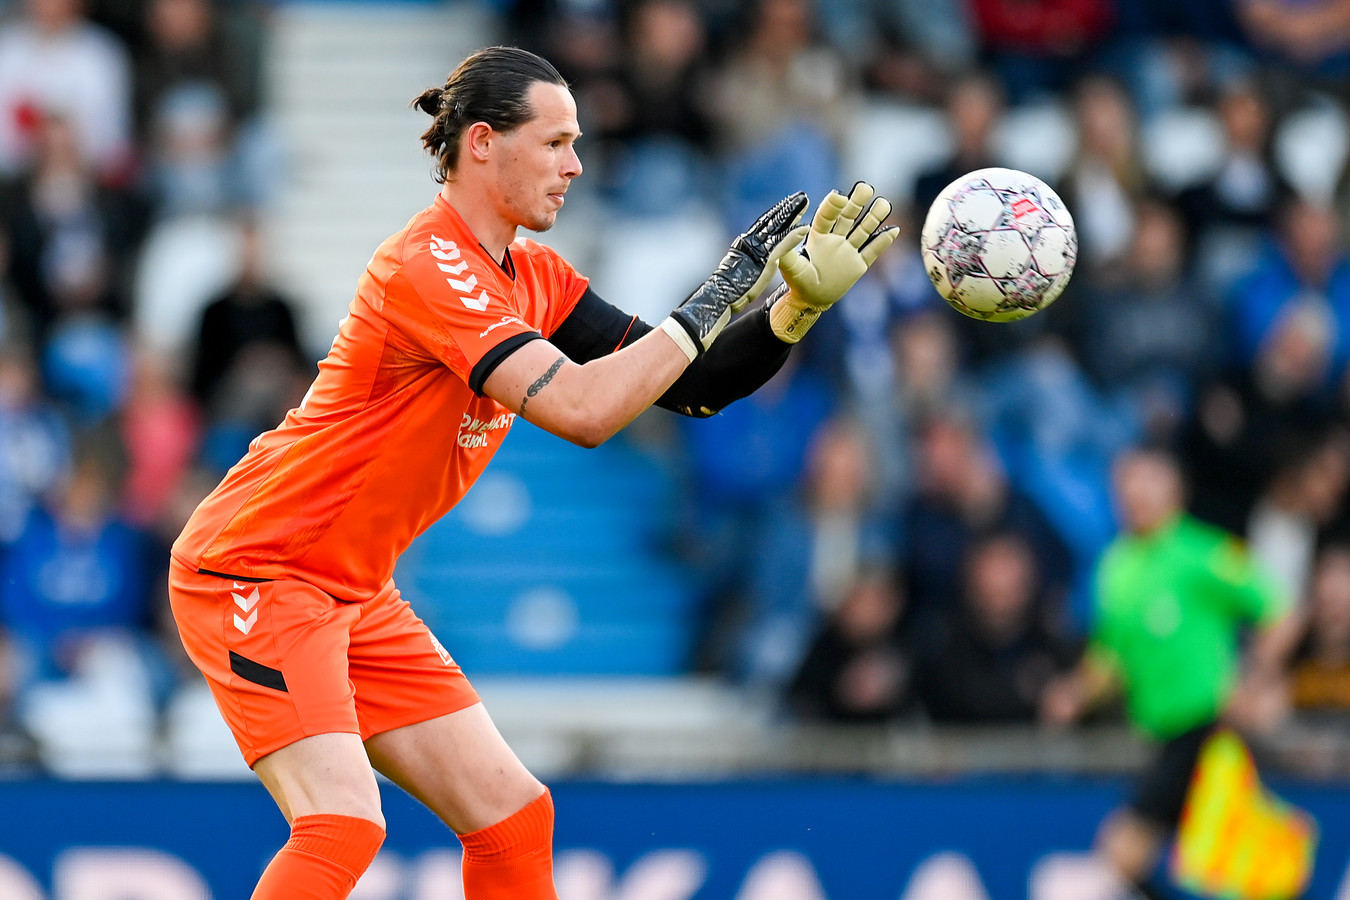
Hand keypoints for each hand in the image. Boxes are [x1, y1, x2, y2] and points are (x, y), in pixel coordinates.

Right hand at [663, 193, 808, 359]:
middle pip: (772, 220)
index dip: (778, 213)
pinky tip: (804, 229)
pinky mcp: (763, 260)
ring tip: (805, 203)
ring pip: (776, 227)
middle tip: (802, 197)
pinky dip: (792, 236)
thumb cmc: (730, 288)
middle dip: (787, 207)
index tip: (790, 204)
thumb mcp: (744, 268)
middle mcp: (751, 242)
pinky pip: (780, 245)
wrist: (720, 296)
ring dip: (792, 214)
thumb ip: (754, 259)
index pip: (764, 224)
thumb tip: (764, 258)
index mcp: (746, 243)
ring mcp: (757, 250)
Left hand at [768, 182, 898, 342]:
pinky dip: (882, 241)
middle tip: (865, 187)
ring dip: (873, 217)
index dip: (833, 206)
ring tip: (884, 203)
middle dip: (856, 203)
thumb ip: (789, 252)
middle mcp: (835, 239)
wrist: (812, 301)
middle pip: (848, 217)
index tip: (839, 196)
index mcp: (818, 237)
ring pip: (863, 230)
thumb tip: (789, 235)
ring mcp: (848, 251)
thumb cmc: (799, 283)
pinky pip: (872, 251)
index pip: (827, 217)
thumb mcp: (791, 268)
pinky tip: (893, 230)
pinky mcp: (858, 265)